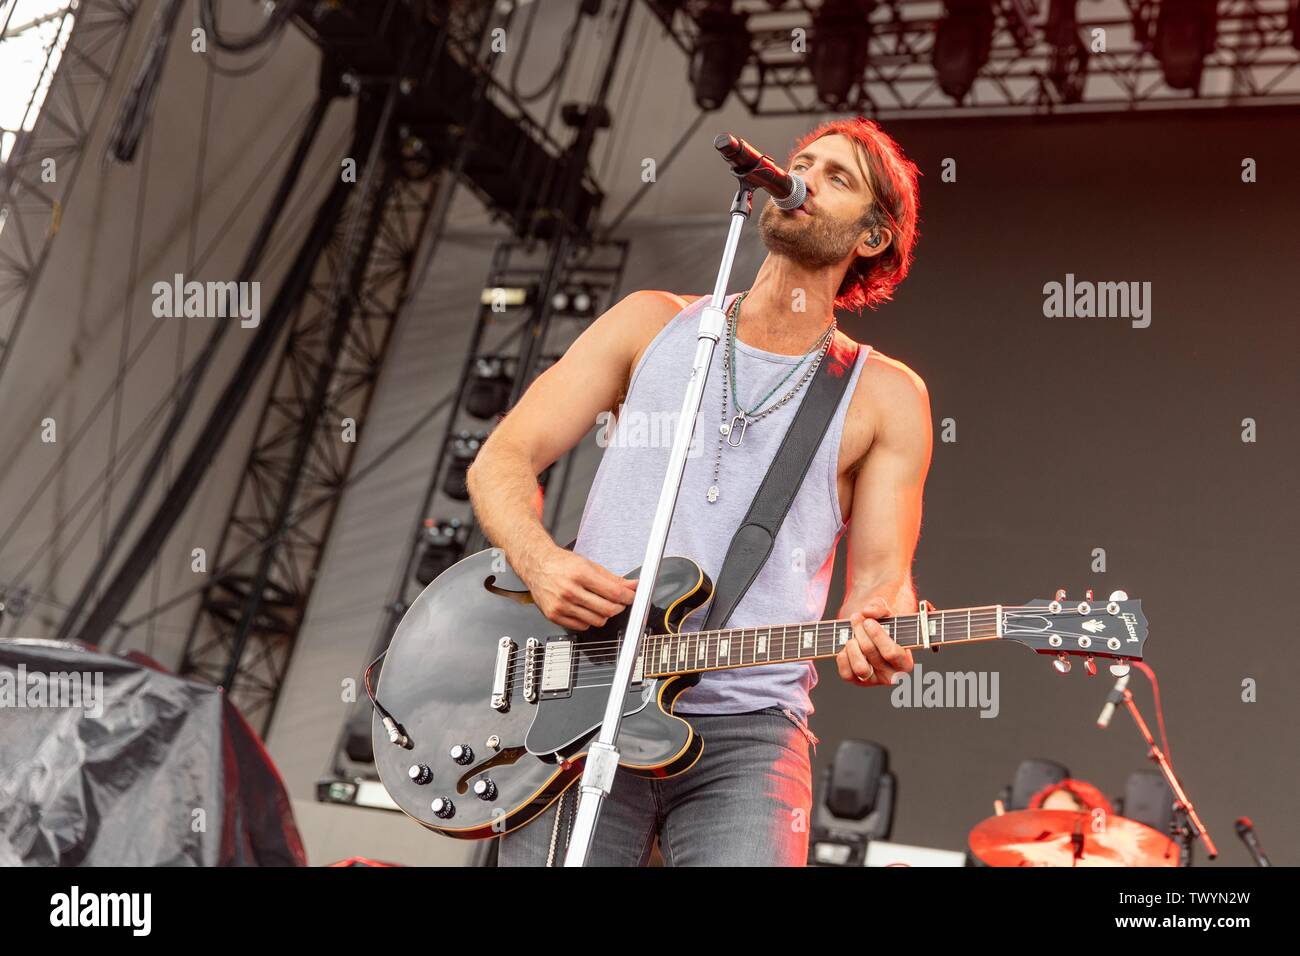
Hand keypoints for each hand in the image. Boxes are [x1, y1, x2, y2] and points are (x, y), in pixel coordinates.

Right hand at [517, 544, 637, 631]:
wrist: (536, 565)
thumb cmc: (561, 564)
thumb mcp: (589, 565)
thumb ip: (613, 578)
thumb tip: (632, 585)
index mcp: (580, 574)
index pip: (613, 592)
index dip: (628, 597)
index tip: (632, 597)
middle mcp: (569, 590)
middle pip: (607, 609)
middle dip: (619, 607)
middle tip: (619, 602)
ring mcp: (561, 605)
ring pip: (597, 621)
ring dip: (604, 615)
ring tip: (599, 604)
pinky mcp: (554, 616)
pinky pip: (582, 626)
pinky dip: (588, 620)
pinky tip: (585, 609)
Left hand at [835, 596, 913, 686]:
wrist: (870, 635)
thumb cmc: (882, 625)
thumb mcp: (885, 613)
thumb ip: (880, 607)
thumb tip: (868, 611)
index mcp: (905, 662)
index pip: (891, 652)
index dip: (877, 635)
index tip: (868, 621)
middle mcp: (891, 676)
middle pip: (872, 654)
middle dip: (861, 633)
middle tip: (856, 618)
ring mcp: (874, 681)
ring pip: (860, 668)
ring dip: (852, 646)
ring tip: (852, 635)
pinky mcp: (857, 682)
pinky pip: (846, 674)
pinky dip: (843, 657)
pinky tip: (847, 646)